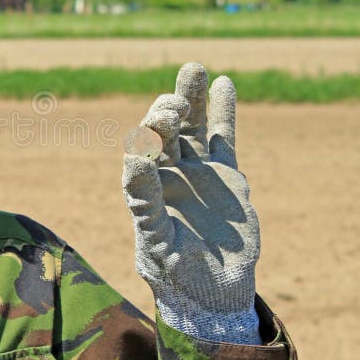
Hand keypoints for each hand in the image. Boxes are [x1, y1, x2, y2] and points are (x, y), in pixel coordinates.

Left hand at [122, 63, 260, 343]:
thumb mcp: (156, 240)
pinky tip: (222, 83)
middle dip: (166, 114)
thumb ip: (145, 201)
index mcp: (143, 189)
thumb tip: (135, 158)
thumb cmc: (176, 272)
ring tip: (194, 69)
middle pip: (162, 132)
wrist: (213, 291)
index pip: (139, 153)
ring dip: (191, 99)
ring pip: (190, 127)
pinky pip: (221, 136)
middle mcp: (166, 175)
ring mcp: (195, 172)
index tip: (150, 136)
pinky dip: (222, 112)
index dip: (144, 140)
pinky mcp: (224, 175)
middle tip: (174, 106)